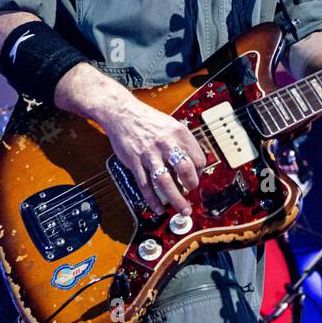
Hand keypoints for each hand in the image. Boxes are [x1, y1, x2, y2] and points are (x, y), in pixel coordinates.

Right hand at [96, 96, 206, 215]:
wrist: (122, 112)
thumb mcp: (171, 125)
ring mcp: (150, 154)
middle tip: (190, 193)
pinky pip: (146, 185)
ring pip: (166, 181)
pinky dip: (153, 200)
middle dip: (192, 185)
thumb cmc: (147, 119)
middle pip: (185, 169)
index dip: (199, 172)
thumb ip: (181, 143)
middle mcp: (166, 144)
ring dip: (176, 199)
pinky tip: (158, 209)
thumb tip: (191, 165)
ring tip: (182, 209)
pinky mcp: (135, 162)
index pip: (198, 158)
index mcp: (179, 133)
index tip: (195, 178)